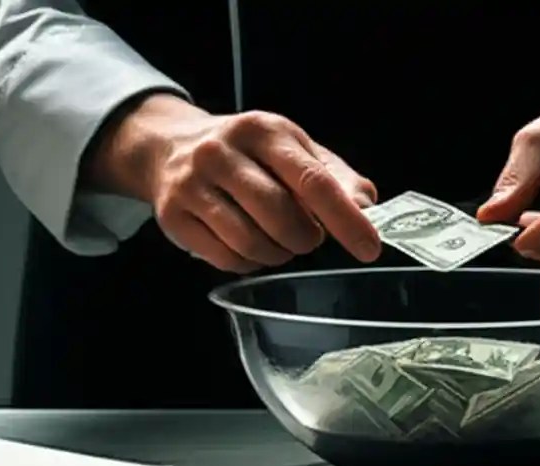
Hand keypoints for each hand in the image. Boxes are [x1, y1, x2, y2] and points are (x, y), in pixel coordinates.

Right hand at [87, 93, 380, 273]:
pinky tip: (249, 248)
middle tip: (308, 238)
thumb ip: (335, 177)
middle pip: (281, 216)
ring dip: (277, 255)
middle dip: (305, 239)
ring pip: (251, 242)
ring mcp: (193, 184)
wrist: (170, 146)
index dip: (345, 219)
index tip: (369, 248)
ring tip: (278, 242)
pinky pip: (225, 258)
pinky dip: (248, 263)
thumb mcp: (292, 149)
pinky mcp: (174, 216)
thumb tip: (368, 208)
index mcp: (264, 130)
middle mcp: (223, 152)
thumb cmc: (247, 153)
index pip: (312, 180)